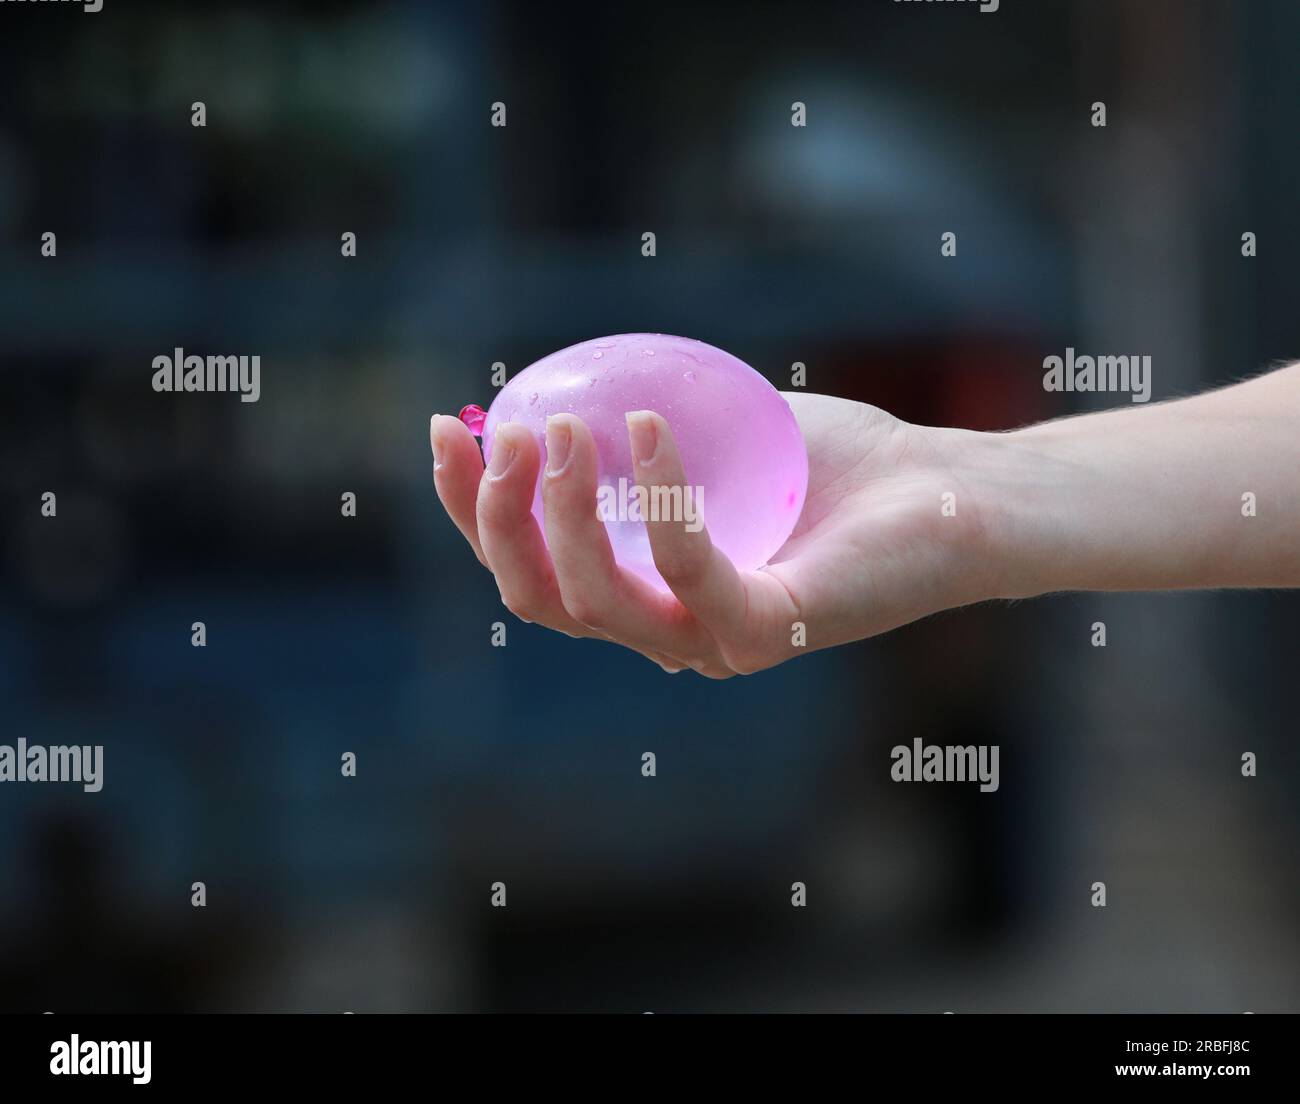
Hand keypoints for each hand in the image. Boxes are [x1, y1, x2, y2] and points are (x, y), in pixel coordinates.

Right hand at [429, 392, 996, 676]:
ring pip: (592, 602)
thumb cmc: (826, 464)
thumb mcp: (705, 429)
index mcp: (638, 589)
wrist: (942, 493)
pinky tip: (651, 428)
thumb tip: (535, 394)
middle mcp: (663, 629)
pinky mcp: (766, 634)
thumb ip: (624, 428)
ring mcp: (712, 643)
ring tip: (564, 429)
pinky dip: (657, 499)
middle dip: (494, 517)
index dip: (467, 506)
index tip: (444, 426)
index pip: (526, 564)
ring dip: (559, 513)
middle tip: (507, 430)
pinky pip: (685, 575)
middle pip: (536, 597)